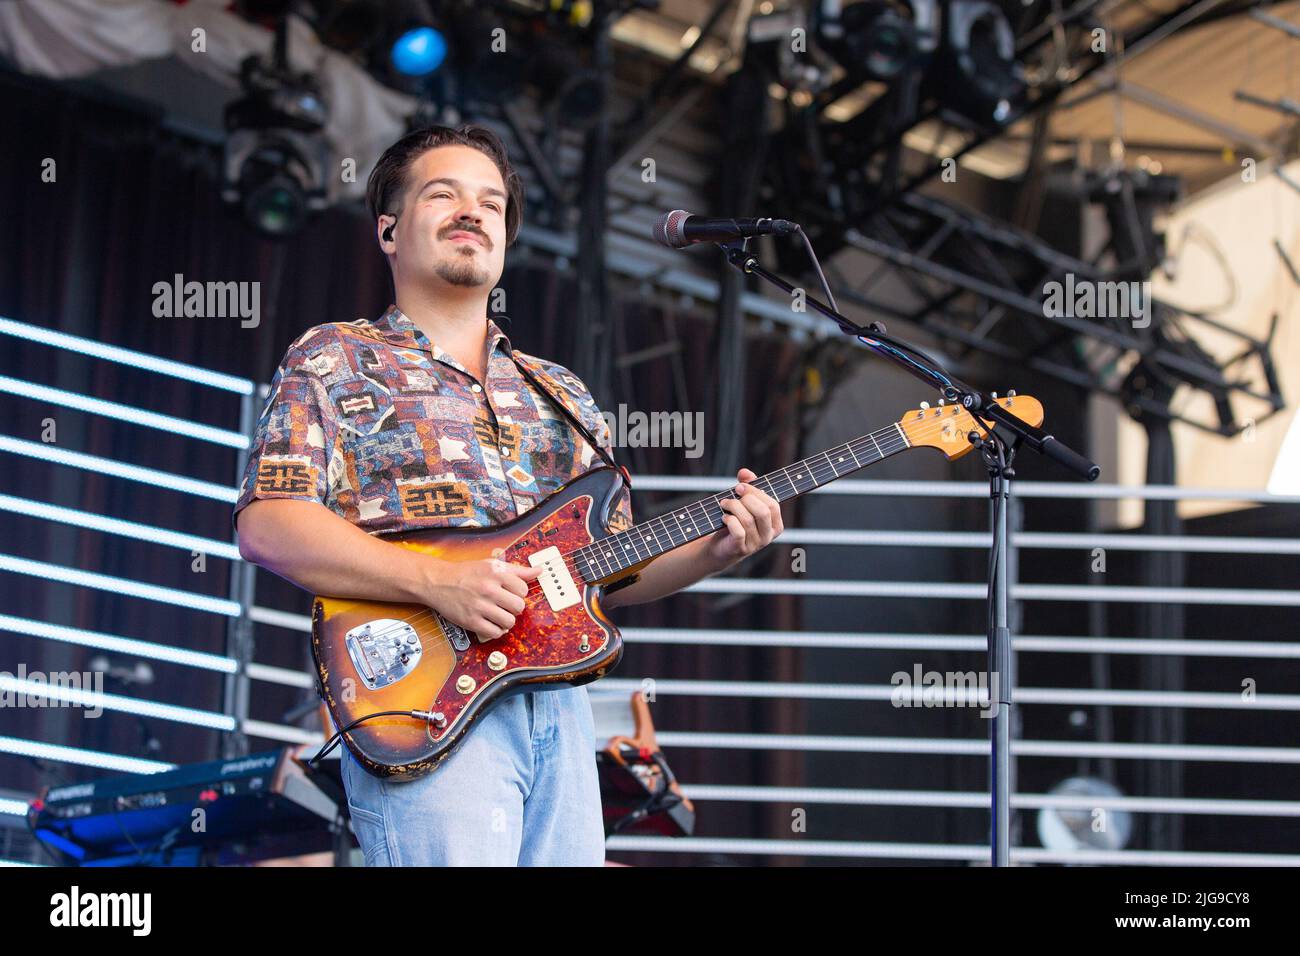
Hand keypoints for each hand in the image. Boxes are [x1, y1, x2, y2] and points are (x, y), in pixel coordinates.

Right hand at [425, 558, 542, 639]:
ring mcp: (479, 606)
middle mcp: (488, 589)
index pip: (524, 589)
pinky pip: (495, 632)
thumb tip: (539, 571)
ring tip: (499, 614)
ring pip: (509, 621)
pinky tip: (491, 622)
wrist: (438, 582)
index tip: (511, 593)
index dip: (519, 593)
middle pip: (519, 606)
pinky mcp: (471, 621)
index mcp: (495, 573)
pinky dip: (496, 630)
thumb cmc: (466, 573)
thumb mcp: (492, 565)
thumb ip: (517, 570)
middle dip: (515, 607)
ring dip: (507, 620)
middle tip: (506, 604)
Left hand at [703, 467, 783, 568]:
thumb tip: (744, 472)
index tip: (740, 486)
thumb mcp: (744, 502)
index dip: (756, 492)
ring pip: (748, 520)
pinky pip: (738, 532)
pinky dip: (729, 520)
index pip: (773, 505)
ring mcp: (756, 544)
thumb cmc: (735, 521)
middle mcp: (768, 536)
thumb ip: (748, 485)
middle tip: (733, 493)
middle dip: (746, 499)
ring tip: (724, 503)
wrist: (720, 547)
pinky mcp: (741, 549)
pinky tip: (724, 517)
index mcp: (775, 524)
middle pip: (763, 512)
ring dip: (733, 507)